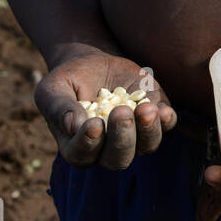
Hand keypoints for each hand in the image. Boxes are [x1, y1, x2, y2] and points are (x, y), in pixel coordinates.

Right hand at [33, 50, 176, 170]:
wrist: (93, 63)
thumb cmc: (68, 80)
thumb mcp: (53, 89)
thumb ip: (59, 108)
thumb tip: (73, 126)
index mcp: (78, 148)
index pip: (83, 155)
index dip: (89, 143)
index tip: (93, 124)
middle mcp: (107, 149)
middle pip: (118, 158)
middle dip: (122, 138)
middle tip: (121, 112)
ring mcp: (135, 135)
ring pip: (146, 146)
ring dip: (148, 131)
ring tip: (145, 109)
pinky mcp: (154, 117)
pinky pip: (165, 126)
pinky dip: (166, 121)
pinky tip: (163, 109)